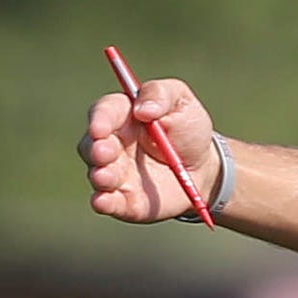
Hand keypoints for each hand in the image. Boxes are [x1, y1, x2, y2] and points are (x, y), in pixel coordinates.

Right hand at [77, 77, 220, 223]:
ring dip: (100, 176)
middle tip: (106, 153)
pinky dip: (103, 202)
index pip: (103, 112)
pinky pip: (108, 202)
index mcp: (121, 115)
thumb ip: (160, 95)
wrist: (205, 168)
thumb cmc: (188, 129)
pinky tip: (102, 201)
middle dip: (96, 149)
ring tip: (106, 177)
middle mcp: (111, 144)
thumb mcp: (182, 101)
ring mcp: (115, 172)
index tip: (101, 128)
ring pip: (97, 174)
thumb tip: (143, 109)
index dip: (99, 119)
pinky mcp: (123, 199)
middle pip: (92, 145)